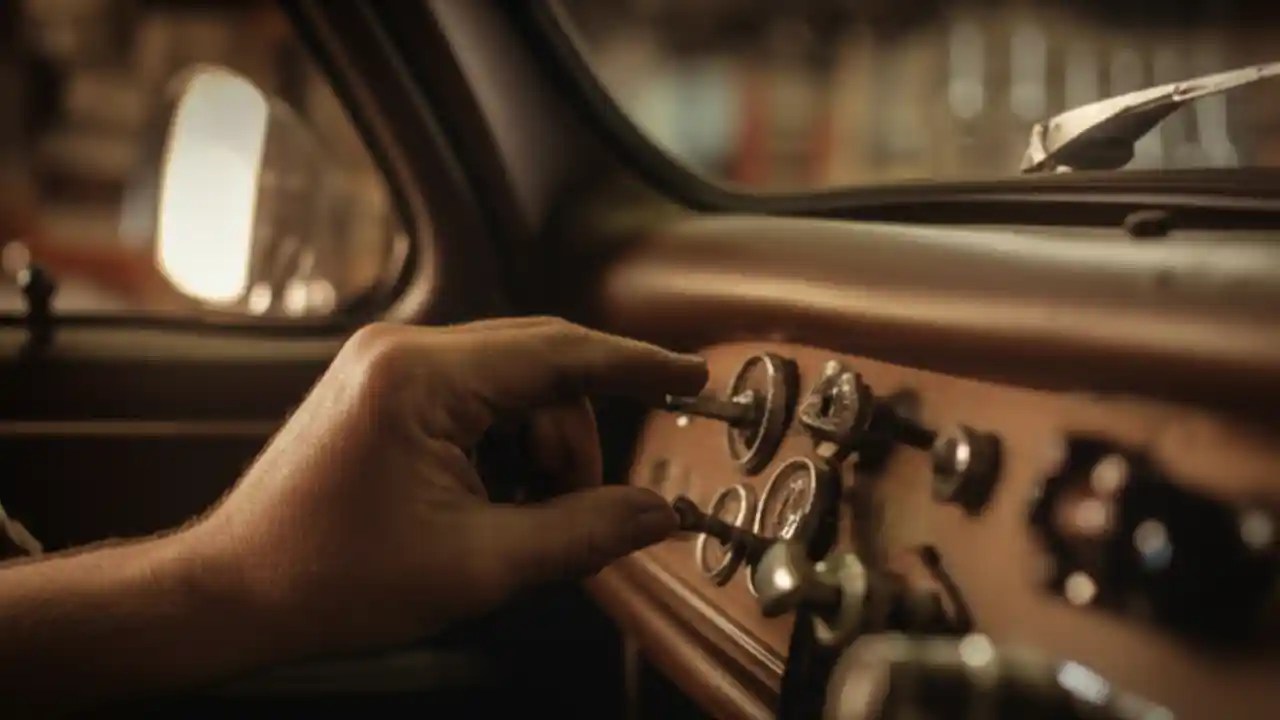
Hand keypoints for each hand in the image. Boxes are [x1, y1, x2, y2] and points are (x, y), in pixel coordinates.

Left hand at [184, 317, 707, 656]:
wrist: (235, 591)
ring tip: (514, 519)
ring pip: (515, 387)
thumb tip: (655, 513)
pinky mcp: (386, 387)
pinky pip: (478, 400)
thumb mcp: (478, 566)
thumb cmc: (326, 577)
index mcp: (421, 377)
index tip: (690, 375)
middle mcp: (403, 351)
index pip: (561, 353)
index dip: (637, 368)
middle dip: (574, 441)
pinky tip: (487, 502)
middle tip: (575, 510)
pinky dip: (503, 449)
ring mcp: (390, 365)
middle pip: (543, 369)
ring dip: (538, 451)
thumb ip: (583, 532)